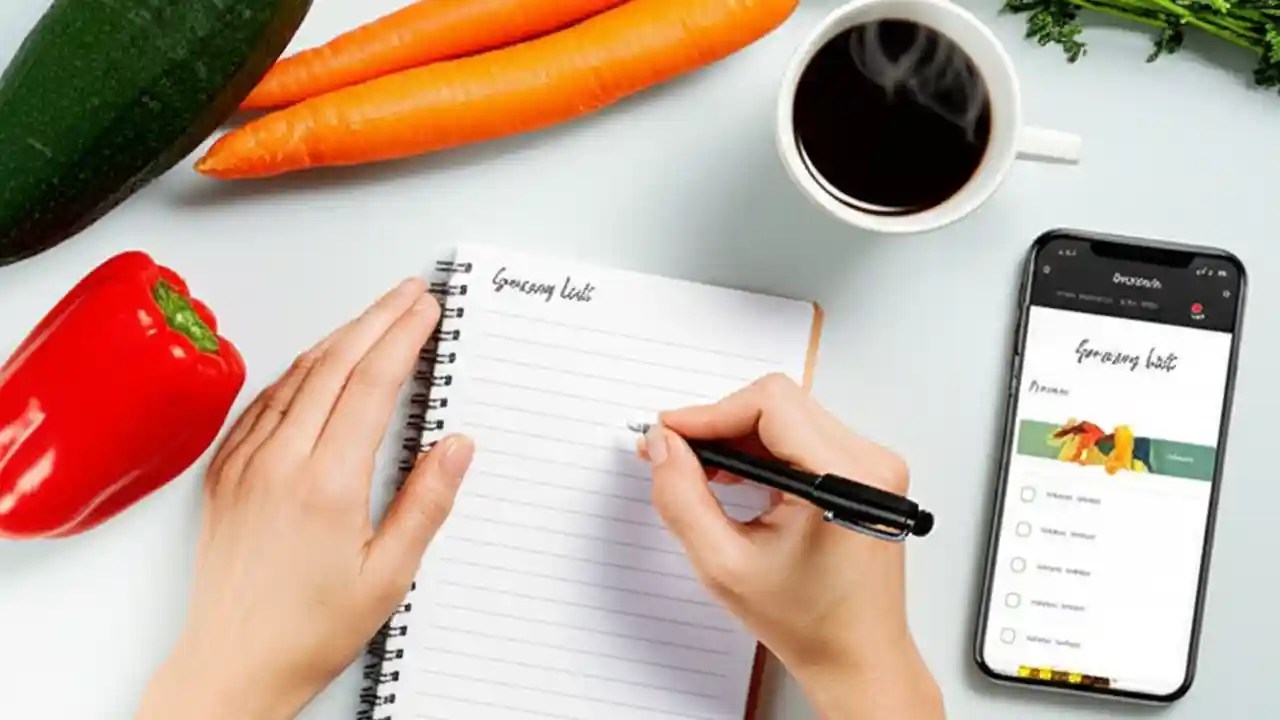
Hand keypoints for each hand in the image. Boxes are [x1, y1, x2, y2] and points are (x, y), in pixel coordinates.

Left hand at [137, 279, 474, 719]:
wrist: (232, 665)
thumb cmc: (308, 630)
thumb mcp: (389, 576)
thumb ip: (427, 503)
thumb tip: (457, 444)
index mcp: (327, 484)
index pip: (371, 384)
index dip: (402, 337)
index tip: (424, 309)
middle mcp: (279, 462)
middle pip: (334, 364)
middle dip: (377, 318)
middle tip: (408, 293)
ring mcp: (244, 464)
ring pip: (296, 375)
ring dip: (338, 336)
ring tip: (372, 316)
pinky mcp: (223, 474)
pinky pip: (262, 402)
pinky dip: (297, 370)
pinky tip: (314, 362)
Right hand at [639, 374, 942, 719]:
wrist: (857, 657)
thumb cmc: (809, 623)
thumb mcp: (725, 565)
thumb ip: (683, 499)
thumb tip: (664, 446)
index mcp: (846, 479)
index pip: (770, 406)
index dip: (710, 414)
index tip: (670, 434)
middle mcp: (870, 463)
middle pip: (778, 404)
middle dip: (719, 424)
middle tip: (676, 453)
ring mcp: (872, 465)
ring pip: (788, 415)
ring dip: (738, 436)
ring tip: (702, 470)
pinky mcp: (864, 472)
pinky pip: (804, 435)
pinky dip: (762, 448)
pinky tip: (734, 475)